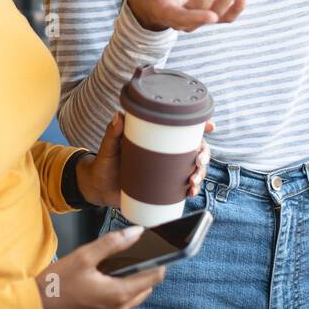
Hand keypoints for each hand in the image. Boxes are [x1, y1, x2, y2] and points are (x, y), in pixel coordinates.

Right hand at [35, 226, 166, 308]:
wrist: (37, 306)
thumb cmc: (57, 283)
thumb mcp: (85, 256)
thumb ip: (113, 243)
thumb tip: (137, 232)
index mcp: (119, 293)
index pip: (154, 276)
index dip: (159, 260)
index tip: (158, 247)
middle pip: (146, 287)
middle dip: (143, 269)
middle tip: (132, 253)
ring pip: (134, 296)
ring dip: (132, 281)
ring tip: (116, 265)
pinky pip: (121, 305)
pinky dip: (120, 291)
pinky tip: (105, 279)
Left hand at [78, 113, 216, 206]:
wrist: (97, 188)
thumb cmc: (104, 163)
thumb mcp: (108, 147)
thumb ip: (112, 133)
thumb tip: (118, 115)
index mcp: (156, 139)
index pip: (182, 129)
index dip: (200, 126)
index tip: (210, 126)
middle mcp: (165, 154)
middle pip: (194, 150)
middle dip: (204, 155)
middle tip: (198, 163)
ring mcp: (165, 171)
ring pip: (193, 169)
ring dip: (200, 174)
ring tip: (192, 182)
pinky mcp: (163, 188)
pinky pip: (183, 188)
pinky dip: (192, 190)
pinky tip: (191, 193)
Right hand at [127, 0, 245, 31]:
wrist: (151, 7)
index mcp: (167, 13)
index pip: (183, 18)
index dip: (197, 18)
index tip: (212, 17)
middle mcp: (185, 21)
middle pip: (205, 8)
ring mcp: (198, 21)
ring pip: (219, 14)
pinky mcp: (207, 17)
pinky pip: (226, 17)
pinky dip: (236, 7)